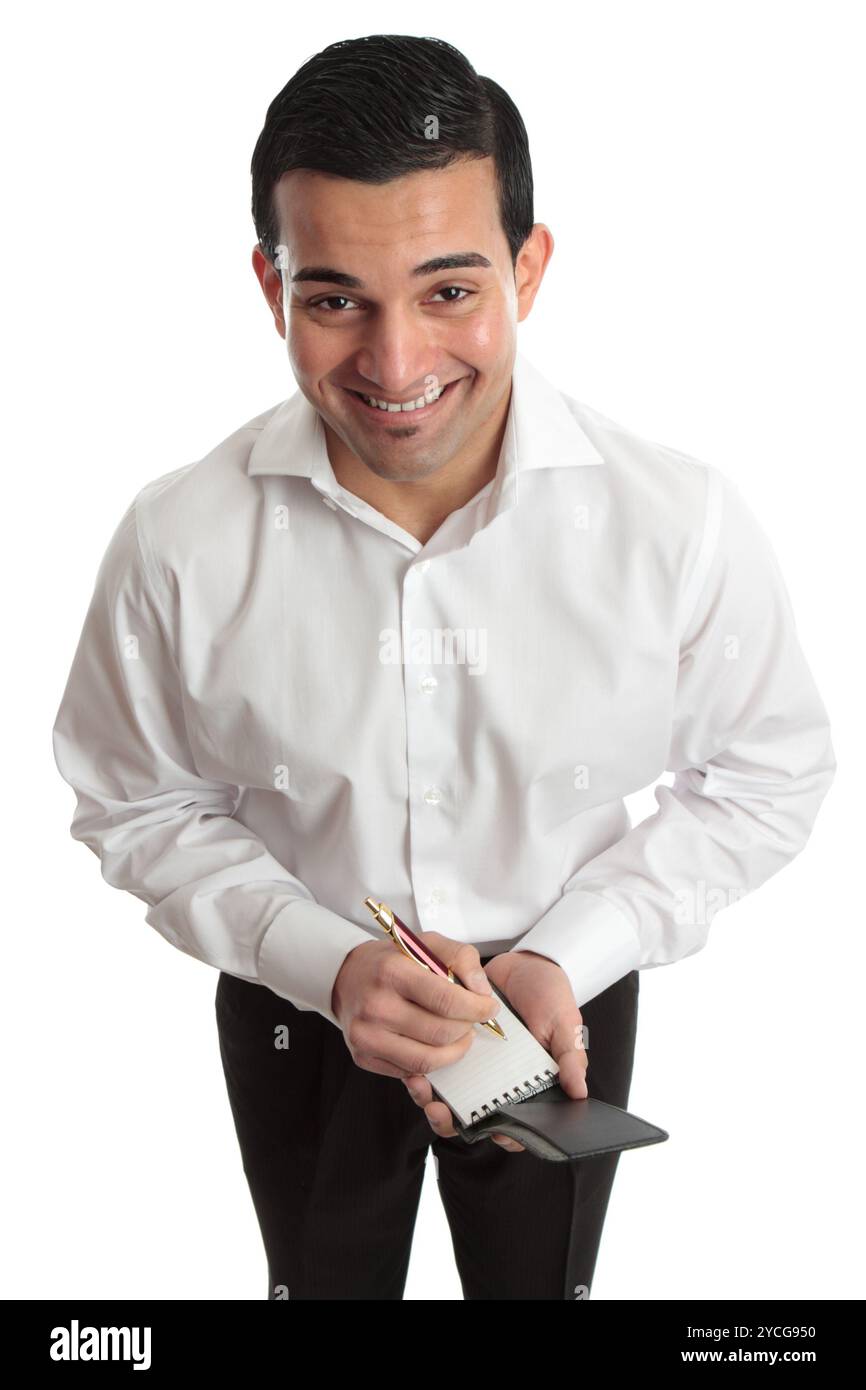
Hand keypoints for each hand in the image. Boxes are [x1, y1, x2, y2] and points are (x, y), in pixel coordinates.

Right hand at [330, 931, 502, 1087]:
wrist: (347, 978)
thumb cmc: (391, 961)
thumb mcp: (426, 943)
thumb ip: (460, 957)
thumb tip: (481, 990)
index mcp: (392, 971)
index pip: (446, 1000)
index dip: (477, 1008)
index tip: (489, 1008)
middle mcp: (376, 1005)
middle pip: (440, 1033)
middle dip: (467, 1028)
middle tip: (472, 1020)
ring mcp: (367, 1035)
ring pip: (427, 1060)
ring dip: (454, 1051)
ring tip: (459, 1035)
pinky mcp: (363, 1057)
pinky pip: (410, 1070)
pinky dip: (431, 1062)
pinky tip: (434, 1044)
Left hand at [402, 950, 588, 1152]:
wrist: (523, 963)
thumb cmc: (549, 997)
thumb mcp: (565, 1024)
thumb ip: (571, 1057)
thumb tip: (579, 1091)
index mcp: (529, 1086)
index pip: (518, 1126)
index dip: (507, 1136)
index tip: (495, 1133)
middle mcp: (498, 1083)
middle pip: (474, 1120)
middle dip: (453, 1123)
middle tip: (441, 1113)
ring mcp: (474, 1069)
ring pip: (450, 1101)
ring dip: (432, 1103)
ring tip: (423, 1091)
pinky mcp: (452, 1048)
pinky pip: (435, 1071)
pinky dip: (422, 1075)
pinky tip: (414, 1071)